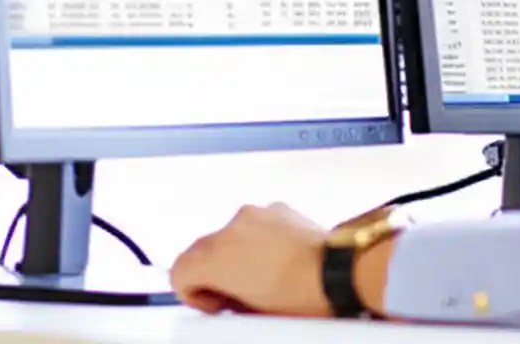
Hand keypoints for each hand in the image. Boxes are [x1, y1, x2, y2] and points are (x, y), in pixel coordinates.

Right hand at [170, 203, 329, 316]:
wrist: (341, 272)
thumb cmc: (301, 295)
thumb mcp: (248, 311)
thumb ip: (222, 299)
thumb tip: (222, 300)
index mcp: (213, 256)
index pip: (179, 272)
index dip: (193, 293)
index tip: (213, 303)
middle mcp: (230, 228)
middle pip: (202, 251)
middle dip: (215, 273)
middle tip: (237, 295)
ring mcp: (256, 214)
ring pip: (230, 236)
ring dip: (239, 254)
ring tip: (265, 277)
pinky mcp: (279, 209)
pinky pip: (257, 225)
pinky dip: (262, 240)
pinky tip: (281, 260)